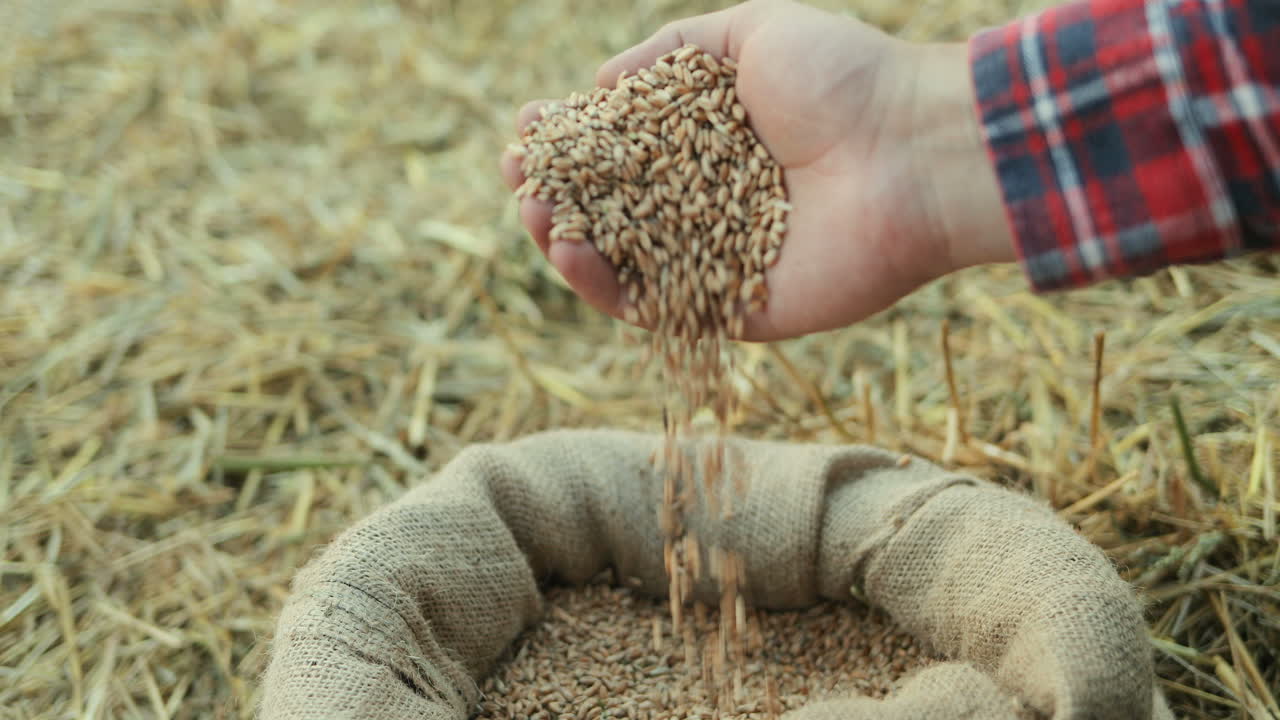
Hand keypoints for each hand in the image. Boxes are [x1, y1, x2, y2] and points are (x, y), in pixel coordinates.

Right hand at [500, 0, 1014, 341]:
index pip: (625, 148)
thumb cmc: (843, 78)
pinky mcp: (736, 311)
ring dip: (567, 239)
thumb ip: (671, 51)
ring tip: (535, 212)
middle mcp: (713, 203)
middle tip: (519, 173)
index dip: (573, 140)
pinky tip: (572, 250)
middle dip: (558, 190)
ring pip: (626, 262)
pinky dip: (605, 287)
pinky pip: (657, 308)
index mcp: (716, 142)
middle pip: (615, 208)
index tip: (529, 128)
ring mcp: (722, 260)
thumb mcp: (750, 32)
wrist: (913, 151)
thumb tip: (602, 83)